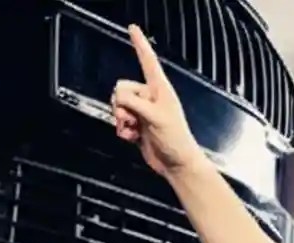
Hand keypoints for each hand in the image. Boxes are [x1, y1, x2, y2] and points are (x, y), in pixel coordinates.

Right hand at [111, 24, 205, 177]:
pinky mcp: (136, 125)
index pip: (148, 61)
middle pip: (121, 88)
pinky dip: (122, 130)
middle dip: (121, 104)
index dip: (140, 44)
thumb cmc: (174, 139)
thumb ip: (133, 103)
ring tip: (135, 129)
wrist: (176, 164)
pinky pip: (118, 120)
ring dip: (121, 119)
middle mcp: (150, 96)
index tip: (132, 28)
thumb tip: (117, 98)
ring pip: (117, 105)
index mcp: (160, 89)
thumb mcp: (155, 117)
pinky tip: (133, 137)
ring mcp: (142, 111)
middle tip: (135, 119)